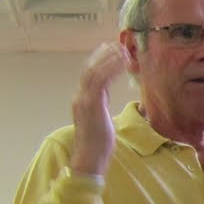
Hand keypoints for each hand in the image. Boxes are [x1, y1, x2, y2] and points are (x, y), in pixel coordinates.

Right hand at [71, 42, 129, 176]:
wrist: (90, 159)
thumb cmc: (99, 144)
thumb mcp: (101, 118)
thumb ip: (101, 102)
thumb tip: (106, 91)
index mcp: (83, 100)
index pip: (90, 75)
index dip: (99, 61)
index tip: (110, 50)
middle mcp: (80, 98)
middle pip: (89, 69)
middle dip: (102, 55)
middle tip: (115, 44)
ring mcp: (83, 101)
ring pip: (93, 72)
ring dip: (108, 59)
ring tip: (121, 50)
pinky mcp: (90, 105)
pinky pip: (100, 81)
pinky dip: (111, 69)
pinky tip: (122, 63)